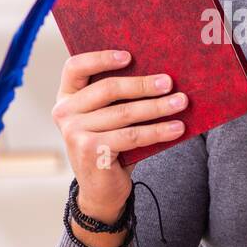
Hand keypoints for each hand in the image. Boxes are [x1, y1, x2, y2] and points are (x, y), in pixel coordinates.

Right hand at [52, 49, 187, 227]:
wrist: (101, 190)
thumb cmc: (110, 144)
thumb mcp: (108, 117)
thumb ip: (119, 98)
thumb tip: (161, 76)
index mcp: (67, 97)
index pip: (75, 67)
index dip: (100, 58)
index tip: (130, 56)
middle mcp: (65, 113)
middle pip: (108, 89)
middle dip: (143, 85)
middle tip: (169, 82)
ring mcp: (75, 133)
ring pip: (124, 113)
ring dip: (157, 107)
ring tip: (181, 103)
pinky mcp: (92, 152)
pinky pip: (132, 136)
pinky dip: (158, 131)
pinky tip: (177, 128)